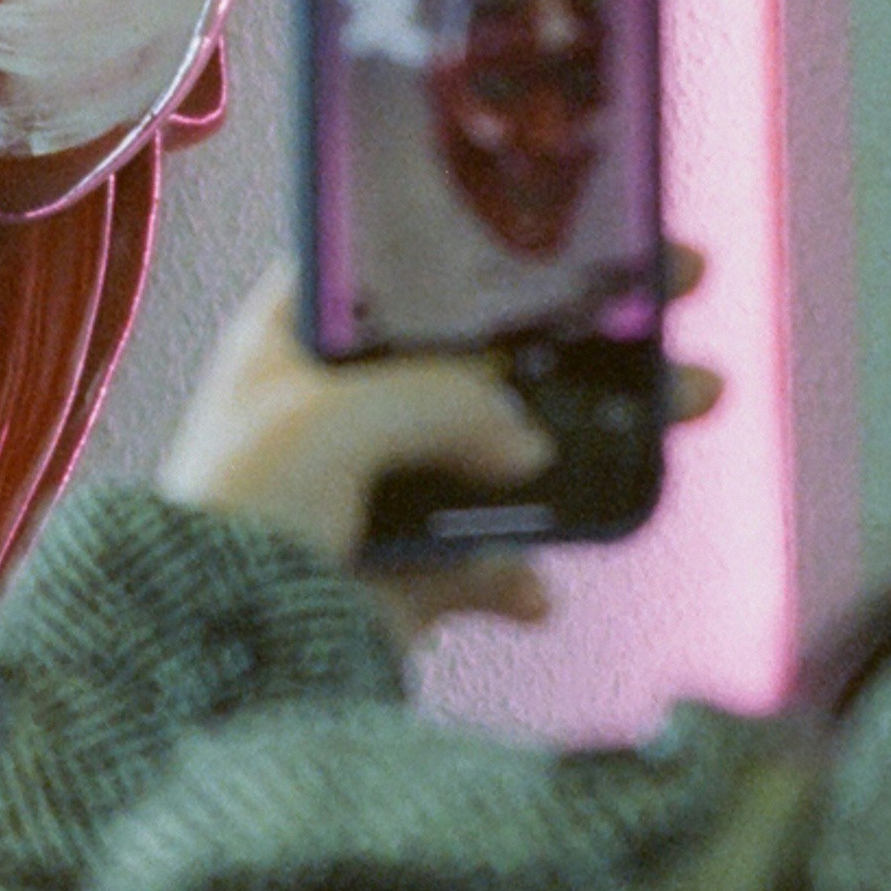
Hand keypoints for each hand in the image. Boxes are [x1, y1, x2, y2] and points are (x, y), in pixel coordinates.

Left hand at [153, 260, 722, 656]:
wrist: (203, 667)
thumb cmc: (230, 518)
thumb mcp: (331, 420)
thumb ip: (442, 400)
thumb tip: (524, 442)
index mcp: (298, 337)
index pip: (410, 264)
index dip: (498, 240)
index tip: (588, 223)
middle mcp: (338, 405)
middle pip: (485, 350)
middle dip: (583, 331)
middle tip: (674, 294)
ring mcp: (376, 491)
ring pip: (508, 448)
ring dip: (594, 438)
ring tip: (687, 406)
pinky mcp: (400, 574)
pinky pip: (489, 562)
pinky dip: (520, 576)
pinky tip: (534, 592)